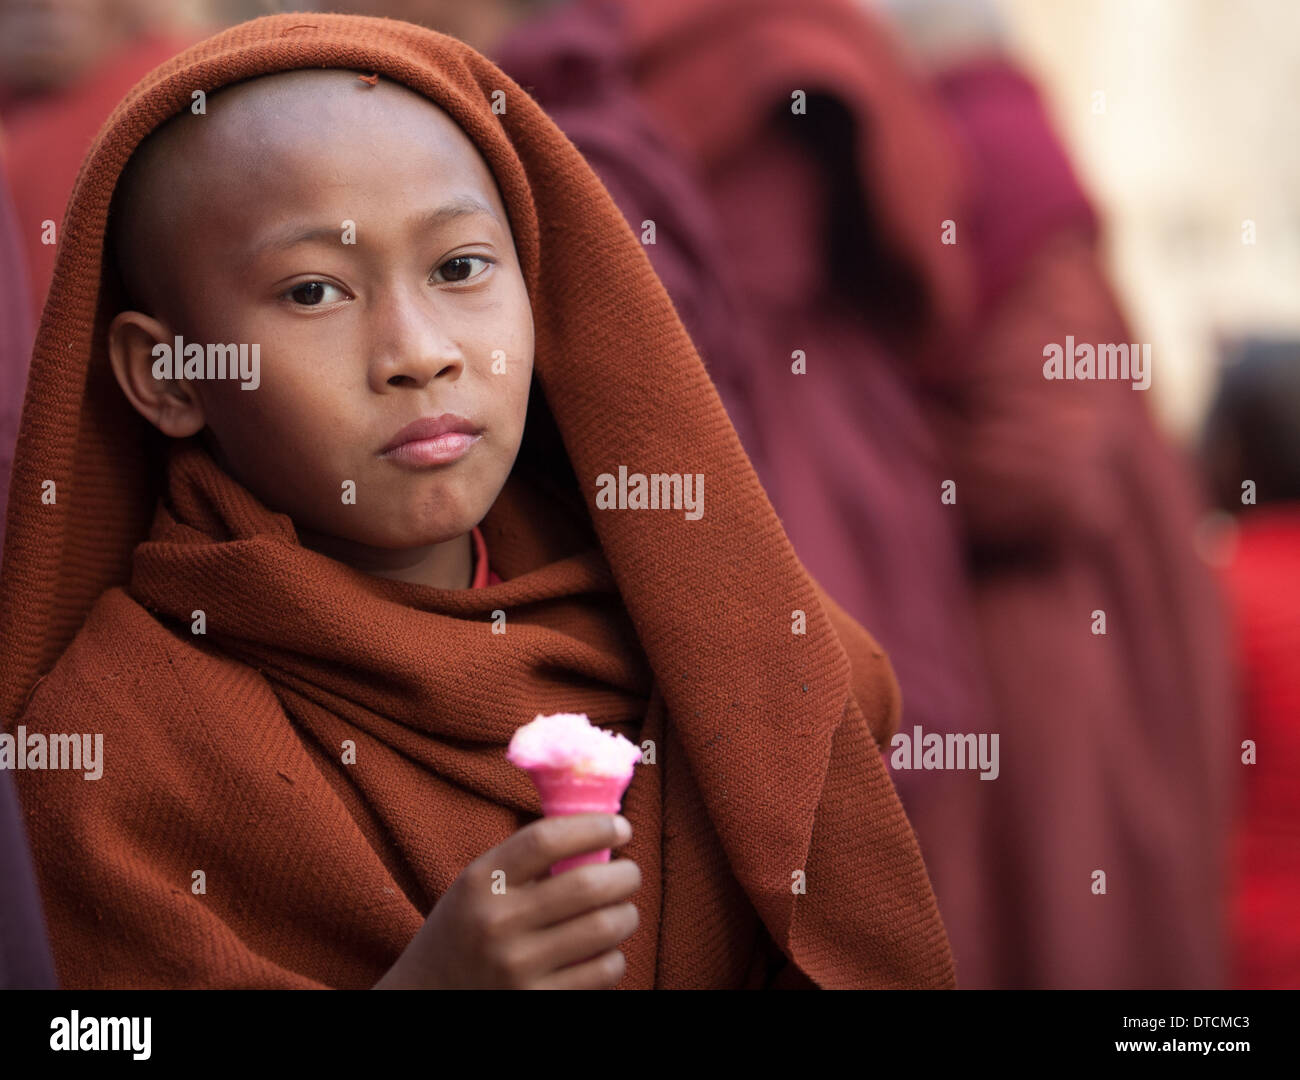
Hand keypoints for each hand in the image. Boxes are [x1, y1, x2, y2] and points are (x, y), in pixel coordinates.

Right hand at [373, 813, 639, 988]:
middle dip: (625, 875)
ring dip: (626, 916)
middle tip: (630, 874)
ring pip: (604, 929)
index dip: (594, 827)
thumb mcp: (476, 886)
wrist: (424, 997)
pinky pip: (603, 972)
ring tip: (620, 912)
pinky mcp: (536, 1003)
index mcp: (480, 883)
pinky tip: (603, 952)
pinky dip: (614, 958)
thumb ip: (525, 860)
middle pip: (587, 885)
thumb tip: (597, 828)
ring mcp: (517, 969)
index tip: (621, 827)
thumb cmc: (464, 931)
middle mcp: (497, 924)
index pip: (547, 839)